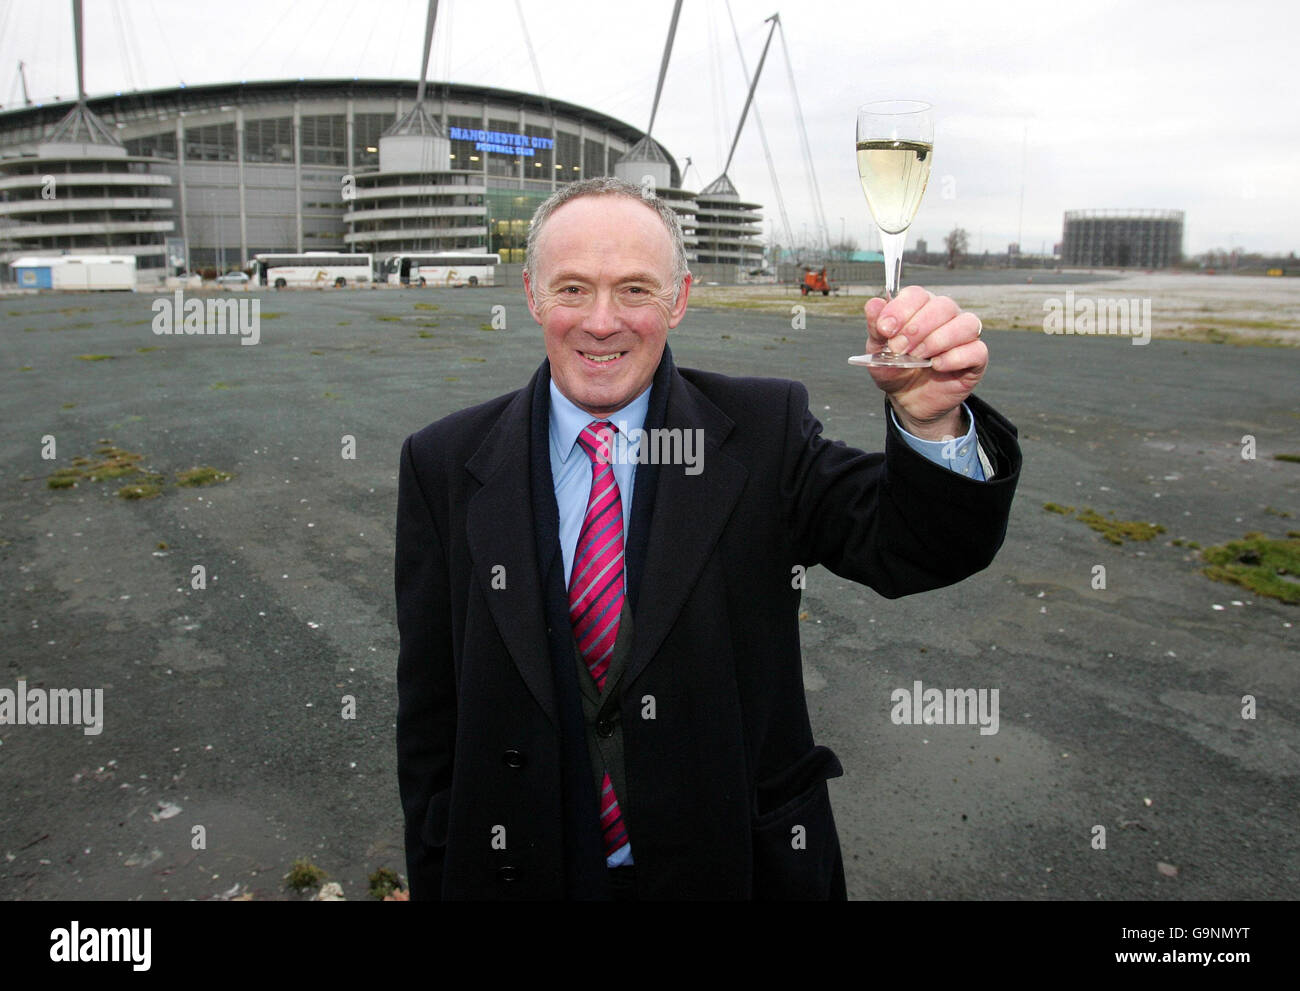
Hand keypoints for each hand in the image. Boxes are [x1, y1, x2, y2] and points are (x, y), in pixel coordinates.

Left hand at [863, 286, 986, 439]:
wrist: (908, 400)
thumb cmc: (896, 370)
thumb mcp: (877, 353)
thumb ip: (876, 328)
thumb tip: (873, 304)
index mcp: (920, 308)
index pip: (917, 294)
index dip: (901, 309)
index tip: (885, 330)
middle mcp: (945, 316)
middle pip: (942, 306)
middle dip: (917, 328)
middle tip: (899, 348)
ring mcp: (963, 336)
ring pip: (965, 323)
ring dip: (938, 340)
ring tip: (918, 357)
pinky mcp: (976, 358)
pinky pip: (976, 350)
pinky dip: (954, 357)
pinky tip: (937, 366)